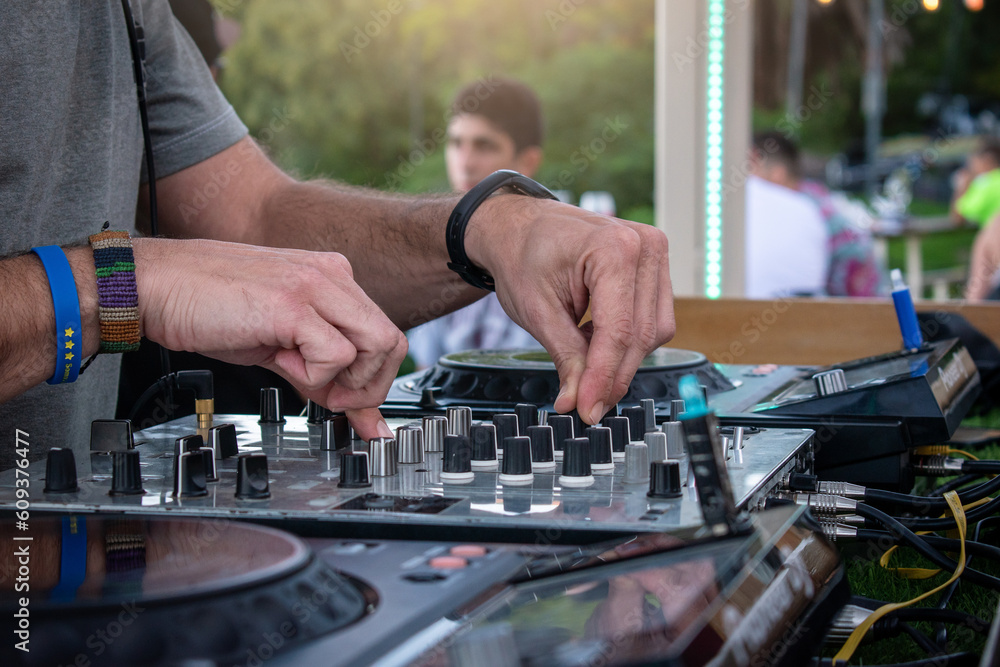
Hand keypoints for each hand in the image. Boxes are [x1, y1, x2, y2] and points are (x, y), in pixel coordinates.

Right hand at [133, 238, 404, 438]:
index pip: (384, 333)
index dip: (376, 379)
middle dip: (370, 387)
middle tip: (334, 401)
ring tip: (302, 378)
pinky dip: (314, 376)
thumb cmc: (207, 308)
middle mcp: (330, 275)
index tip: (355, 407)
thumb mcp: (279, 346)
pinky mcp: (292, 305)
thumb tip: (355, 412)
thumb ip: (321, 374)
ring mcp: (314, 286)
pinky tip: (281, 363)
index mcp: (331, 277)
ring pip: (376, 345)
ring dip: (345, 380)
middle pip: (392, 342)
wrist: (155, 286)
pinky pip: (335, 355)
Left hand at [466, 197, 674, 423]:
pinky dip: (627, 339)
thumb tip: (579, 401)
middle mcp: (644, 246)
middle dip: (613, 375)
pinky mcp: (655, 266)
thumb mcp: (537, 312)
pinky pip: (654, 318)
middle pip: (641, 335)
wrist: (521, 227)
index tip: (588, 410)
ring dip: (621, 357)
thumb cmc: (523, 255)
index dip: (604, 377)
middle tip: (586, 405)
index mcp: (613, 248)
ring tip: (583, 356)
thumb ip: (566, 358)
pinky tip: (596, 337)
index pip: (619, 331)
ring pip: (654, 331)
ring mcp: (655, 253)